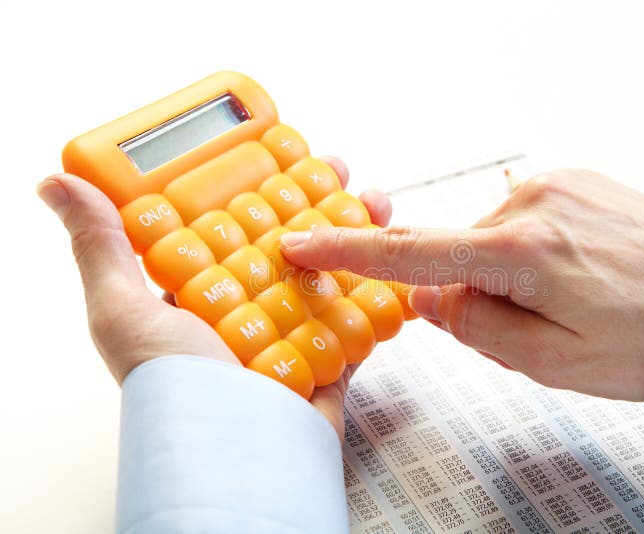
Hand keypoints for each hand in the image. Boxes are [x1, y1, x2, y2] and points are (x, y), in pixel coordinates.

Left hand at [37, 157, 391, 439]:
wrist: (237, 455)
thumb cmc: (175, 388)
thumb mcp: (123, 311)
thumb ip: (101, 247)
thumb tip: (58, 185)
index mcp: (197, 292)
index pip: (228, 223)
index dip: (254, 184)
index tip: (278, 153)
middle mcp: (244, 308)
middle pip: (287, 239)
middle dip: (317, 200)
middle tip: (339, 169)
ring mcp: (290, 330)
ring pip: (329, 268)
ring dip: (356, 231)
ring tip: (375, 201)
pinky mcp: (327, 355)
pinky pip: (357, 312)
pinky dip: (379, 284)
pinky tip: (390, 252)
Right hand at [280, 169, 643, 401]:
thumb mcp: (548, 363)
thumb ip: (472, 326)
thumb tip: (428, 295)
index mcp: (520, 253)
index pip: (410, 254)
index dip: (349, 253)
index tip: (304, 244)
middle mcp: (531, 204)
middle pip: (457, 254)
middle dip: (473, 291)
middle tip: (534, 323)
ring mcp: (554, 184)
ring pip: (490, 238)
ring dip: (506, 270)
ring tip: (568, 297)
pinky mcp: (572, 178)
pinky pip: (521, 218)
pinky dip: (529, 248)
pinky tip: (575, 270)